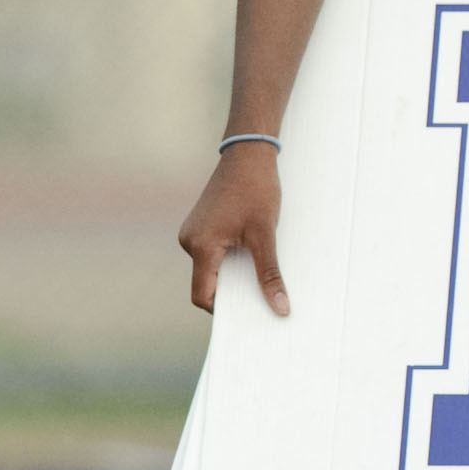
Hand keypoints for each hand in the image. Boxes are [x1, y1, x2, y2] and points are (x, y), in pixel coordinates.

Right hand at [179, 142, 285, 318]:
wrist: (248, 154)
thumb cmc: (255, 189)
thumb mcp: (265, 235)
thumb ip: (269, 274)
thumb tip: (279, 307)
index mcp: (200, 246)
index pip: (202, 295)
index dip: (223, 310)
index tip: (248, 315)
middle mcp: (189, 241)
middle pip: (206, 283)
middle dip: (232, 293)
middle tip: (260, 298)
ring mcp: (192, 232)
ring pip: (210, 268)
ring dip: (233, 274)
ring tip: (258, 270)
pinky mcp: (201, 226)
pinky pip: (211, 253)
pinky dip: (229, 260)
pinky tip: (251, 254)